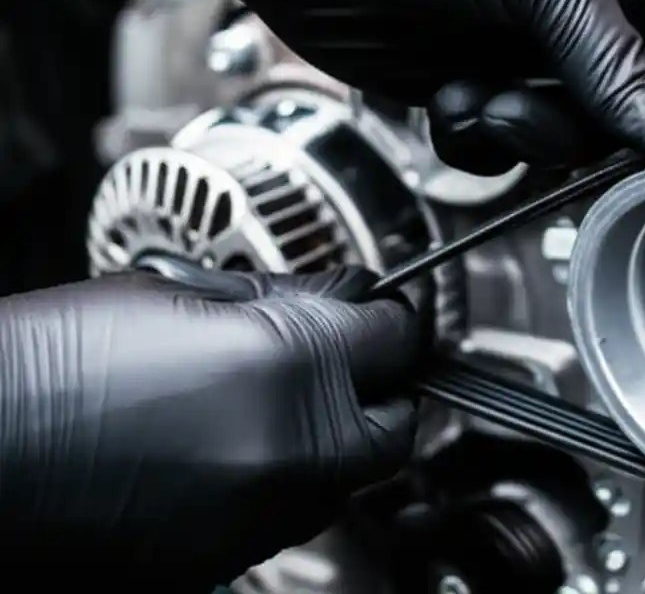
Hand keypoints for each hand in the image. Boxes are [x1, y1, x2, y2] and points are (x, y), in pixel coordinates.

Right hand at [0, 267, 422, 590]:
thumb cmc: (39, 369)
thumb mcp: (170, 291)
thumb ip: (277, 302)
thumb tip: (334, 300)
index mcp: (286, 366)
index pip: (397, 335)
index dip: (388, 315)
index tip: (375, 309)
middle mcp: (290, 454)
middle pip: (394, 424)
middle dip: (377, 388)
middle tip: (343, 359)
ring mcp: (259, 518)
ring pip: (346, 479)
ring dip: (329, 439)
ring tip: (267, 404)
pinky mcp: (226, 560)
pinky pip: (288, 517)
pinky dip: (278, 483)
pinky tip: (226, 449)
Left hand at [126, 0, 644, 173]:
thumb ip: (618, 55)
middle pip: (641, 97)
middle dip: (604, 120)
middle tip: (573, 117)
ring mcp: (525, 44)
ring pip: (573, 131)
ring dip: (531, 129)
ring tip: (484, 94)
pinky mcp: (472, 80)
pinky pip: (506, 143)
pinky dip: (481, 137)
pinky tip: (450, 97)